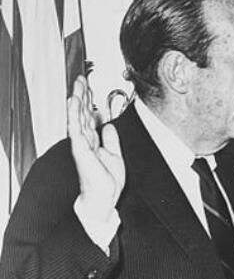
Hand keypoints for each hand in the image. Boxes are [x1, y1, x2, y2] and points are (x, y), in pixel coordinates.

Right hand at [68, 76, 124, 221]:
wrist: (104, 198)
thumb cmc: (107, 182)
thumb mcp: (115, 155)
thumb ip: (111, 140)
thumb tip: (109, 126)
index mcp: (94, 142)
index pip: (90, 117)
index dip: (89, 101)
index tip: (89, 87)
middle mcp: (86, 142)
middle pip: (83, 113)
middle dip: (82, 96)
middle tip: (80, 79)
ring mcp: (82, 145)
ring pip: (78, 117)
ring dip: (77, 100)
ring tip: (76, 86)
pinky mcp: (81, 149)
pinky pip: (76, 128)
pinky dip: (75, 114)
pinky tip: (74, 103)